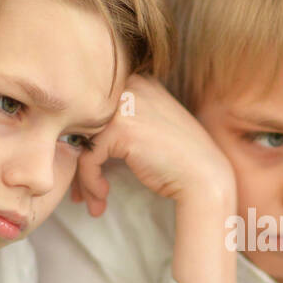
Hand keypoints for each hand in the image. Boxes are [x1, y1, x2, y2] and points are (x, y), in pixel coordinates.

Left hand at [70, 74, 235, 215]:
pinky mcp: (120, 129)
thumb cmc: (178, 160)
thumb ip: (118, 122)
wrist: (205, 177)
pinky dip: (90, 182)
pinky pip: (87, 158)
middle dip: (79, 160)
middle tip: (81, 191)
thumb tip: (77, 137)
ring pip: (82, 142)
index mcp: (138, 81)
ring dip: (84, 177)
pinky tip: (103, 198)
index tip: (88, 172)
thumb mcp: (148, 128)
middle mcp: (131, 86)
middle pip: (84, 124)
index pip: (94, 109)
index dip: (85, 141)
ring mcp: (125, 106)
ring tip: (93, 200)